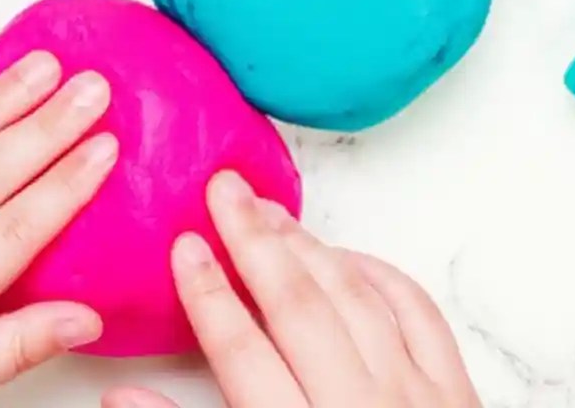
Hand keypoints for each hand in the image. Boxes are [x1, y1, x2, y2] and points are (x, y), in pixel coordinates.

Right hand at [103, 171, 479, 407]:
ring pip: (354, 296)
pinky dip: (378, 273)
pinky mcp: (455, 391)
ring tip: (268, 210)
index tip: (182, 246)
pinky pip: (415, 310)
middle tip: (222, 188)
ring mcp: (415, 395)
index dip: (207, 294)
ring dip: (308, 246)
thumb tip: (120, 397)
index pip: (242, 352)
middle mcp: (360, 407)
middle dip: (255, 240)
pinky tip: (347, 255)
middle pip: (299, 305)